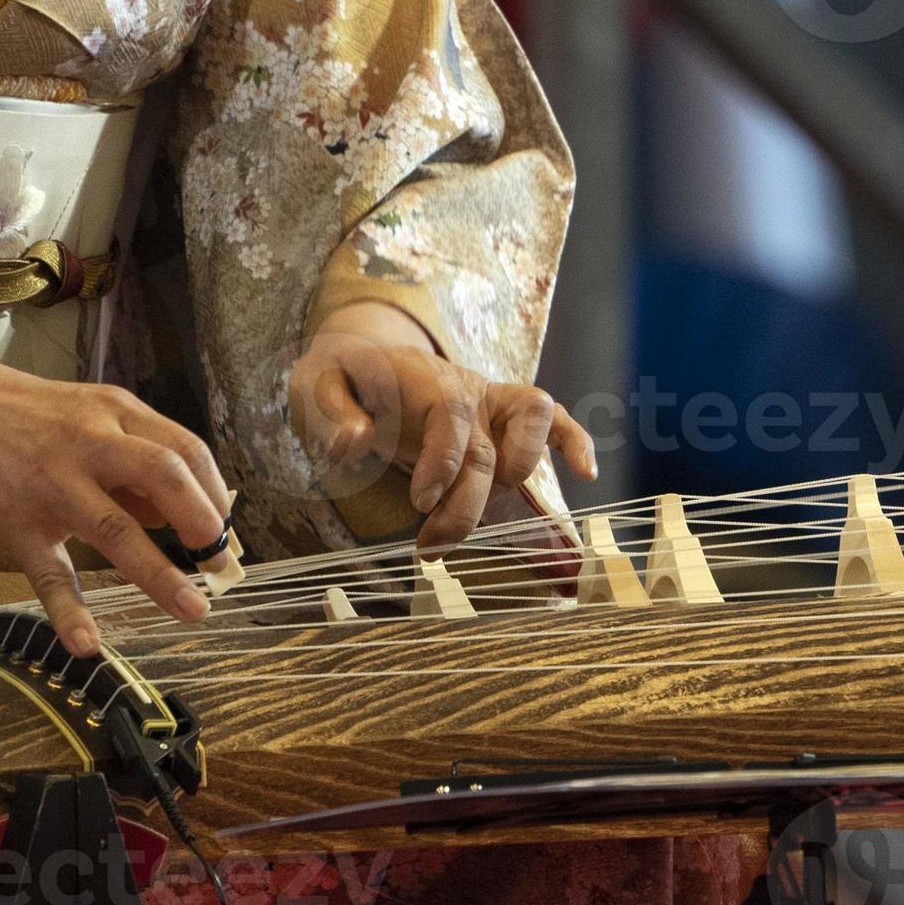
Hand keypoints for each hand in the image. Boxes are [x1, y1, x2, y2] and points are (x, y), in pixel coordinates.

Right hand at [0, 329, 232, 655]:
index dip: (215, 495)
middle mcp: (91, 445)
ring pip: (116, 529)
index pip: (188, 451)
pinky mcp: (14, 522)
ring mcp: (52, 484)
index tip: (228, 531)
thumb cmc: (25, 417)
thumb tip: (183, 513)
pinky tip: (90, 644)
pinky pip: (47, 573)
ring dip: (160, 575)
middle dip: (203, 523)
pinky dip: (68, 612)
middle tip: (222, 564)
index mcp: (116, 415)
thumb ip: (136, 457)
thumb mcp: (89, 416)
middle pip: (167, 476)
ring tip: (194, 610)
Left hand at [292, 302, 596, 550]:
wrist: (363, 356)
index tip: (421, 503)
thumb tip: (354, 445)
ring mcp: (490, 397)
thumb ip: (333, 414)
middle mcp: (465, 386)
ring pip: (535, 416)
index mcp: (420, 380)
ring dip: (525, 466)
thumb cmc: (340, 378)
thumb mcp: (317, 386)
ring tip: (495, 508)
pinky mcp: (505, 412)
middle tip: (431, 548)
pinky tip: (587, 474)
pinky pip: (554, 419)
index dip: (444, 460)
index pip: (449, 416)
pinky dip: (576, 441)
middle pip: (487, 446)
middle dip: (466, 504)